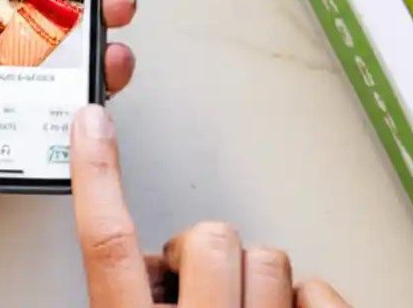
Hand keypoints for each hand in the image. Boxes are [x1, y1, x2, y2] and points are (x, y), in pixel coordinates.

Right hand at [71, 104, 350, 306]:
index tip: (92, 123)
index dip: (98, 176)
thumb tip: (141, 266)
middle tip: (204, 290)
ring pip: (269, 259)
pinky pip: (320, 291)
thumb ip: (132, 299)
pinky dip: (309, 304)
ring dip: (258, 284)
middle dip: (207, 255)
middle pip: (207, 239)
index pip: (109, 247)